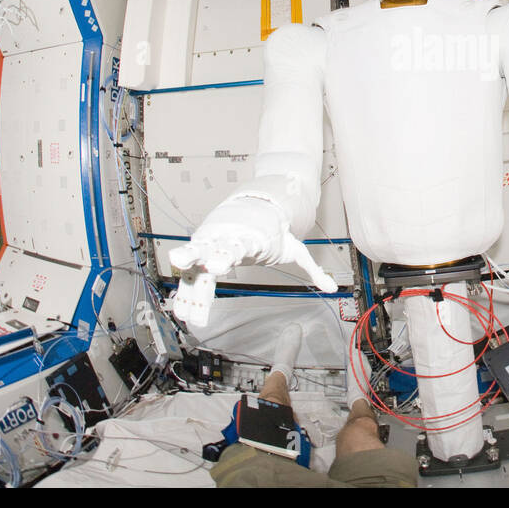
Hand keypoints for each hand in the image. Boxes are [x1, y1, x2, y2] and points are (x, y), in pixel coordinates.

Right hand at [168, 197, 337, 326]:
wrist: (257, 208)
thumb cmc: (274, 232)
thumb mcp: (296, 250)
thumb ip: (312, 270)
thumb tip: (332, 287)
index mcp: (251, 237)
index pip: (237, 246)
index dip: (227, 254)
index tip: (217, 265)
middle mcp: (228, 238)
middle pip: (213, 247)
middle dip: (203, 256)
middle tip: (190, 262)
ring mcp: (214, 243)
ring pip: (197, 255)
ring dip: (186, 265)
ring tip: (175, 270)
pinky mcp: (205, 251)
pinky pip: (193, 270)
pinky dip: (186, 282)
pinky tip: (179, 299)